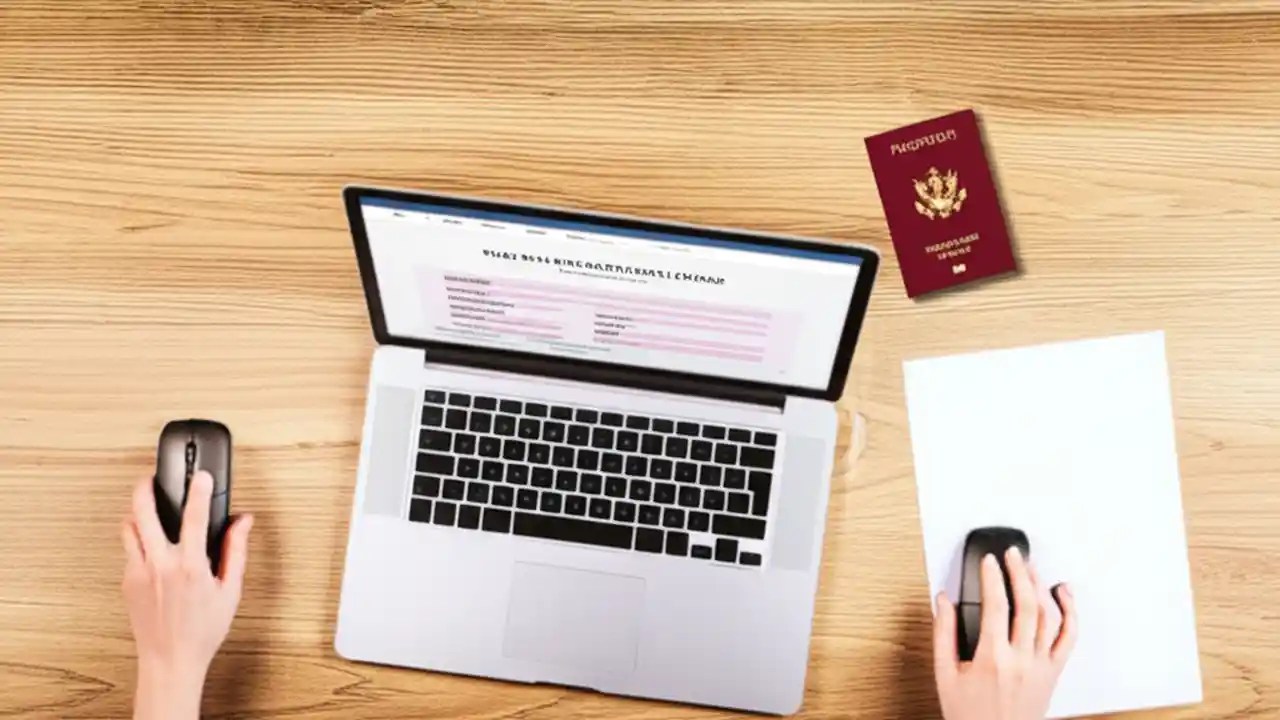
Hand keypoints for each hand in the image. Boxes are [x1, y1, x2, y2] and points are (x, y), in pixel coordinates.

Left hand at [121, 471, 252, 719]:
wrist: (170, 660)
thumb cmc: (202, 630)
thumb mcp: (230, 590)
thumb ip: (236, 551)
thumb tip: (243, 523)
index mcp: (190, 567)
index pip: (194, 517)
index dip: (199, 491)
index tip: (202, 476)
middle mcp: (160, 566)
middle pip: (143, 512)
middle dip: (145, 488)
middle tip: (152, 478)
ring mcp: (139, 572)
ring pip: (128, 527)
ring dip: (136, 511)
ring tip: (146, 504)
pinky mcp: (127, 581)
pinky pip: (128, 548)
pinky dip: (137, 536)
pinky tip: (148, 537)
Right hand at [933, 547, 1077, 719]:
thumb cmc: (969, 715)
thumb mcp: (944, 675)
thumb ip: (943, 634)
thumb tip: (943, 601)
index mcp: (992, 659)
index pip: (996, 605)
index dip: (992, 577)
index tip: (988, 561)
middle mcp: (1022, 660)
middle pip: (1027, 604)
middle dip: (1020, 572)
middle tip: (1012, 554)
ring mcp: (1042, 666)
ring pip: (1049, 617)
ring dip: (1042, 586)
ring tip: (1032, 567)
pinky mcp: (1054, 673)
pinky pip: (1069, 638)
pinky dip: (1071, 612)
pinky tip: (1064, 594)